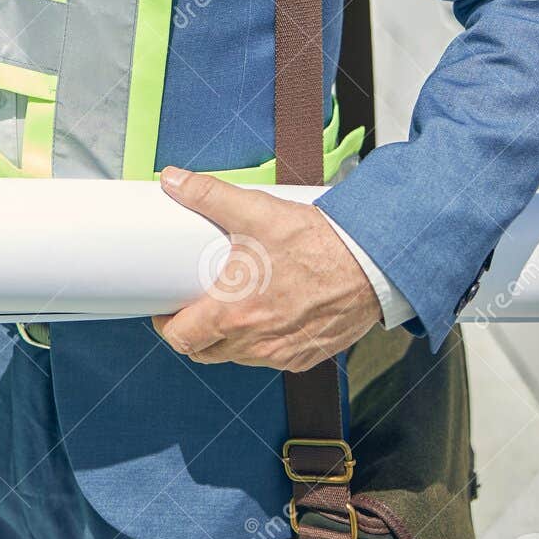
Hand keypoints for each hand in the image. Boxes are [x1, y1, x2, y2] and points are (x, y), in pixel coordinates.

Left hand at [151, 167, 381, 368]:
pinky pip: (272, 358)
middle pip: (205, 353)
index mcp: (234, 313)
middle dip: (194, 334)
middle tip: (195, 305)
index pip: (182, 338)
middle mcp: (256, 342)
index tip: (167, 308)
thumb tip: (173, 179)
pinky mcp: (306, 357)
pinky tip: (267, 317)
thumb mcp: (255, 211)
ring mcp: (282, 354)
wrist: (371, 264)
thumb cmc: (316, 242)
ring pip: (238, 358)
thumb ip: (208, 194)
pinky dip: (262, 343)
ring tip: (231, 307)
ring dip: (227, 340)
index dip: (167, 325)